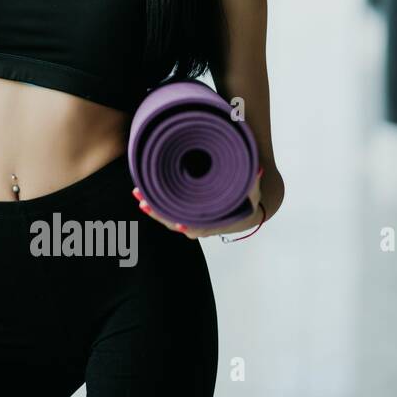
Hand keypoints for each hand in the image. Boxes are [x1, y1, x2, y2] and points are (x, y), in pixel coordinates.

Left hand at [132, 168, 263, 239]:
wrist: (243, 206)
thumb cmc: (246, 197)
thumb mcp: (251, 189)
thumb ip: (253, 180)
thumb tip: (257, 169)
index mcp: (219, 220)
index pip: (202, 227)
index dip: (190, 226)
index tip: (179, 224)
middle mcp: (202, 223)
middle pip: (178, 223)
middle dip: (161, 214)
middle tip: (145, 203)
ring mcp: (191, 219)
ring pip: (169, 218)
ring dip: (153, 208)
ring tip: (139, 195)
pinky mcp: (182, 212)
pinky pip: (166, 211)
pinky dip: (154, 204)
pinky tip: (141, 194)